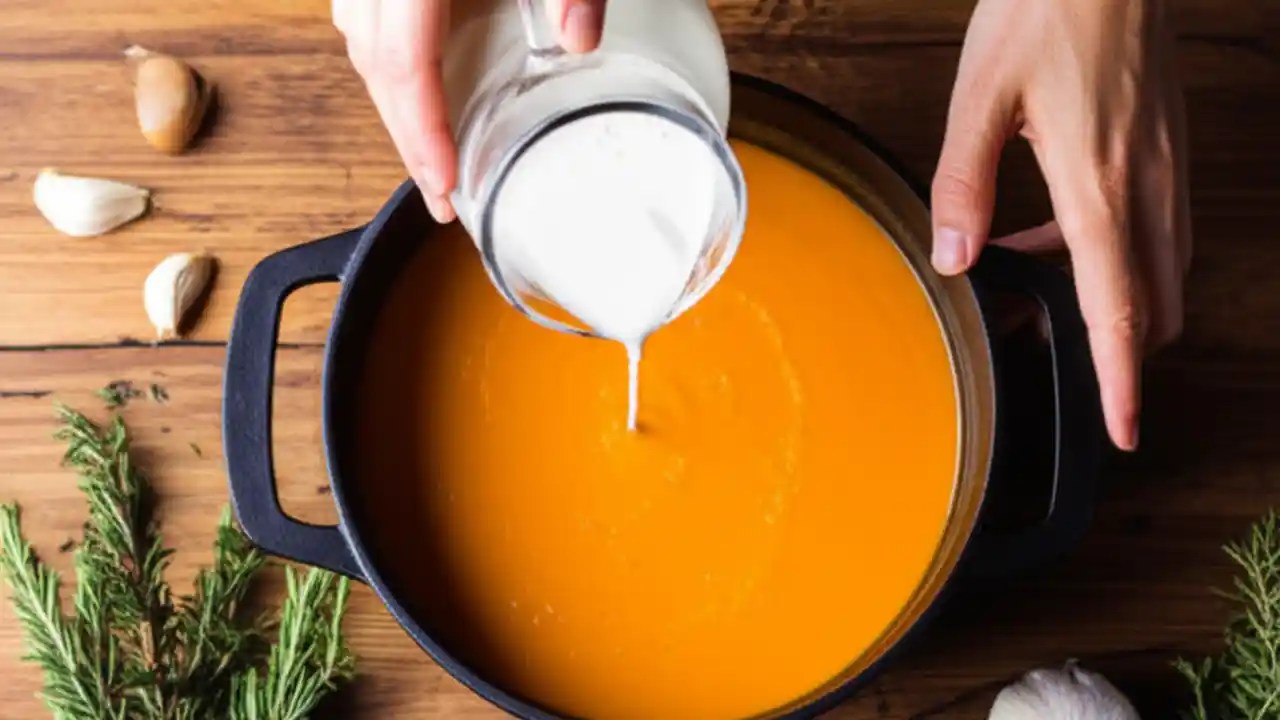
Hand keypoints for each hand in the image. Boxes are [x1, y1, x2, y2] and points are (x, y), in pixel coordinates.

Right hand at [334, 0, 607, 222]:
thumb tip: (580, 39)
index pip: (403, 59)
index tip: (444, 186)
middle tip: (440, 199)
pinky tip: (420, 92)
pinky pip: (366, 20)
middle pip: (376, 64)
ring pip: (362, 44)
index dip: (421, 129)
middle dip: (407, 140)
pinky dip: (390, 65)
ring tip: (431, 159)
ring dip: (395, 106)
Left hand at [931, 0, 1190, 450]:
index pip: (1118, 310)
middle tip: (1049, 349)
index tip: (1122, 430)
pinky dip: (1117, 252)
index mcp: (1100, 187)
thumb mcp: (981, 99)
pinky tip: (1058, 227)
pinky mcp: (1168, 145)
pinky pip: (1157, 226)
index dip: (1121, 381)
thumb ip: (963, 185)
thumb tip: (954, 257)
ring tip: (1034, 285)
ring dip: (1112, 298)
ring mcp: (1168, 166)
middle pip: (1153, 306)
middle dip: (1116, 348)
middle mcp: (1148, 187)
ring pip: (1162, 270)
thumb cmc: (1048, 11)